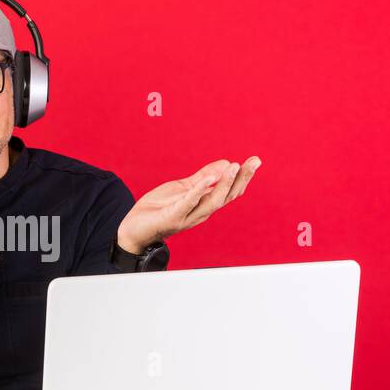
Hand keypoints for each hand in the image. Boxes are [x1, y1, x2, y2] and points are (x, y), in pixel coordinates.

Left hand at [116, 156, 260, 252]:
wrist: (134, 228)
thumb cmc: (158, 208)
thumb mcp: (183, 187)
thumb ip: (203, 177)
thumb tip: (225, 163)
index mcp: (204, 204)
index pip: (230, 191)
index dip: (244, 177)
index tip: (255, 161)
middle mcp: (201, 212)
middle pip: (227, 196)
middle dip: (242, 178)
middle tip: (254, 162)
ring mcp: (188, 216)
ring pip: (213, 201)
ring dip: (225, 184)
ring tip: (235, 167)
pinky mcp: (173, 216)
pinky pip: (188, 203)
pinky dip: (199, 191)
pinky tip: (208, 179)